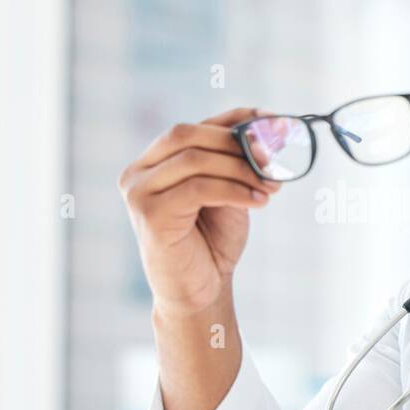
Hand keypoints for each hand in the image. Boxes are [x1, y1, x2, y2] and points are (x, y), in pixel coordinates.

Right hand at [118, 107, 282, 316]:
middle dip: (235, 141)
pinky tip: (260, 201)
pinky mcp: (149, 213)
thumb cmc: (211, 242)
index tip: (272, 119)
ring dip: (240, 169)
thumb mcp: (227, 193)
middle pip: (187, 135)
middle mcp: (138, 172)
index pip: (194, 127)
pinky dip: (234, 190)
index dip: (233, 119)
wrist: (199, 291)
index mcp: (153, 162)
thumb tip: (267, 127)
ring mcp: (138, 192)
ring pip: (194, 161)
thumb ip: (236, 162)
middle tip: (272, 154)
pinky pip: (198, 188)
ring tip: (271, 184)